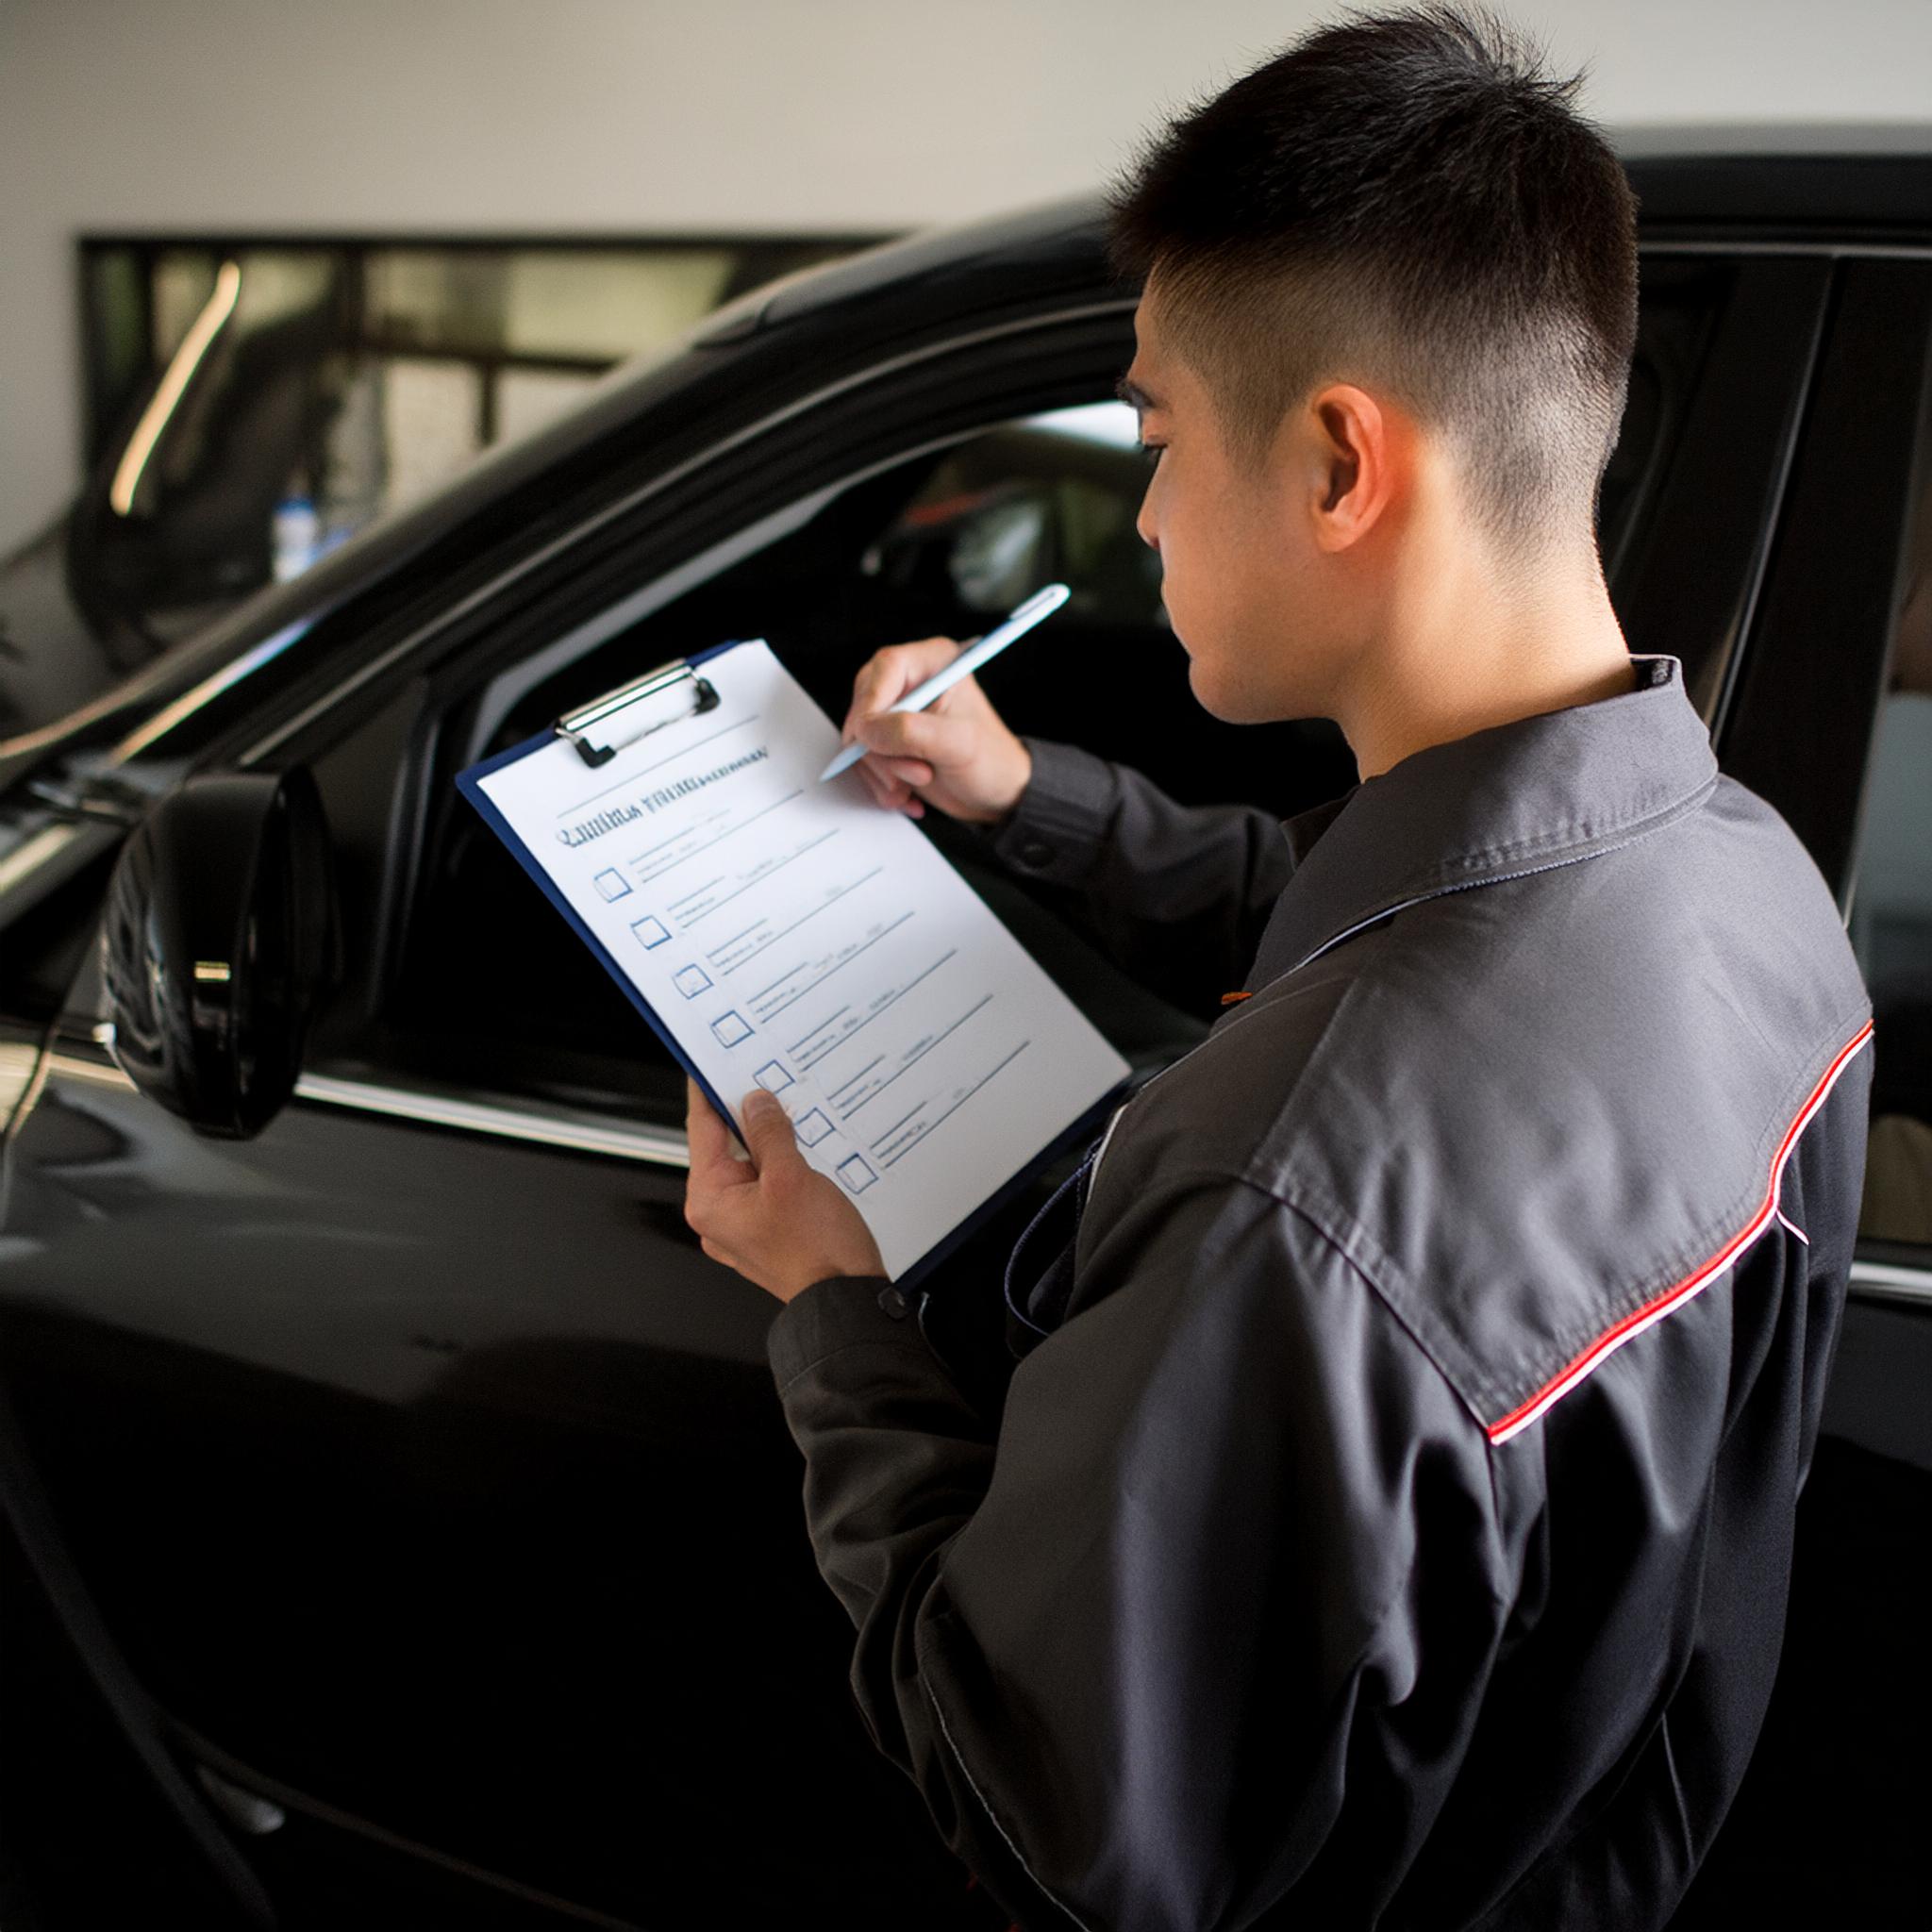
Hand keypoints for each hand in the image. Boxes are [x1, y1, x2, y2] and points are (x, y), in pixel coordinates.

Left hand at [683, 1080, 884, 1301]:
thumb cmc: (816, 1252)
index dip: (709, 1093)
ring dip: (770, 1143)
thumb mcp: (791, 1177)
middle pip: (725, 1148)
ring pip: (750, 1166)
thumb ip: (770, 1133)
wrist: (843, 1301)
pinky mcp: (766, 1230)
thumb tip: (757, 1104)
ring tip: (793, 1122)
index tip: (709, 1066)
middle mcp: (718, 1215)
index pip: (702, 1130)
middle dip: (749, 1118)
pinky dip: (781, 1166)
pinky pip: (766, 1186)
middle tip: (769, 1086)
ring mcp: (741, 1225)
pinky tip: (803, 1154)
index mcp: (710, 1200)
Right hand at [840, 636, 1032, 823]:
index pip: (886, 667)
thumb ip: (911, 731)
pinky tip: (908, 794)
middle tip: (918, 772)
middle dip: (881, 749)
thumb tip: (865, 730)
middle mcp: (912, 681)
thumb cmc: (992, 763)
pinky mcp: (889, 740)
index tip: (870, 740)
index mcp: (935, 663)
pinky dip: (880, 783)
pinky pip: (863, 759)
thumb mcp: (958, 745)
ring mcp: (897, 713)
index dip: (871, 704)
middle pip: (866, 704)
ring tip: (917, 783)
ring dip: (883, 772)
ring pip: (860, 738)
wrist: (998, 795)